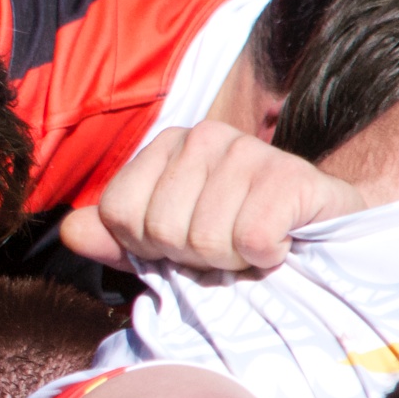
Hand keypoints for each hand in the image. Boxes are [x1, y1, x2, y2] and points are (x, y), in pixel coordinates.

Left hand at [61, 121, 365, 272]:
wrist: (326, 230)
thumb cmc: (238, 235)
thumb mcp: (168, 240)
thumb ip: (116, 238)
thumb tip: (72, 232)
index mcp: (164, 145)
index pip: (118, 214)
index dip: (146, 247)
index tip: (182, 244)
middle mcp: (203, 136)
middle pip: (160, 230)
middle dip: (192, 257)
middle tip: (225, 247)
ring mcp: (249, 151)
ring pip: (205, 239)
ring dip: (231, 261)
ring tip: (252, 244)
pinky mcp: (292, 177)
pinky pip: (251, 241)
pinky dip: (266, 258)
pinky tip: (280, 243)